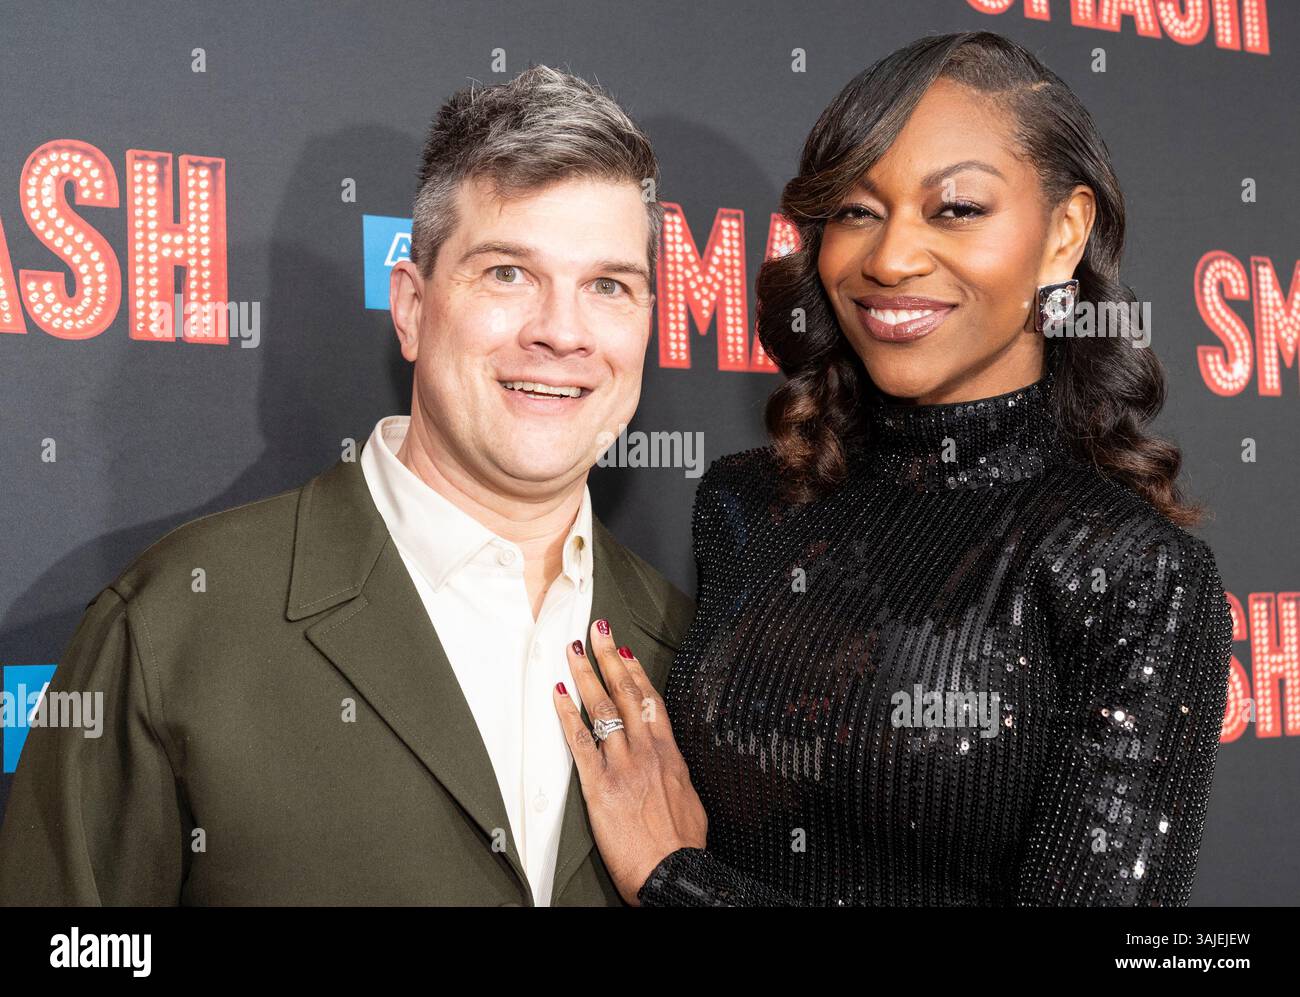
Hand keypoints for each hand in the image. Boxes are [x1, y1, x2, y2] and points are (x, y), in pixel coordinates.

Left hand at [552, 618, 707, 904]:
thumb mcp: (689, 799)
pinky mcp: (599, 785)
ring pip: (601, 709)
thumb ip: (674, 774)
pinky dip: (567, 715)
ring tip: (574, 651)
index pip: (651, 700)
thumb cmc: (682, 846)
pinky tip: (558, 696)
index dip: (635, 670)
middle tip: (597, 629)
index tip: (623, 649)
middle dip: (609, 657)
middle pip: (626, 692)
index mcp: (670, 754)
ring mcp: (622, 765)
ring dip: (585, 675)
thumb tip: (667, 766)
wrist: (673, 873)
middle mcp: (646, 751)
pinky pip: (579, 742)